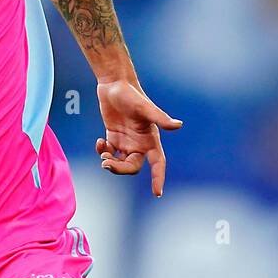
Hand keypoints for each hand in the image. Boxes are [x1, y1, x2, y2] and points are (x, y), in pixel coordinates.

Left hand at [95, 79, 182, 197]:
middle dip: (119, 169)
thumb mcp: (145, 107)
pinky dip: (103, 151)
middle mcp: (140, 143)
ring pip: (120, 163)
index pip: (158, 163)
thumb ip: (160, 118)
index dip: (158, 178)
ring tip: (103, 154)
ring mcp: (126, 141)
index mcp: (150, 139)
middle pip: (132, 167)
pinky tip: (99, 143)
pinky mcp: (114, 136)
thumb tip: (178, 125)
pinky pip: (109, 153)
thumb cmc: (132, 94)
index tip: (157, 193)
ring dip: (110, 163)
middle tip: (105, 163)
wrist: (115, 84)